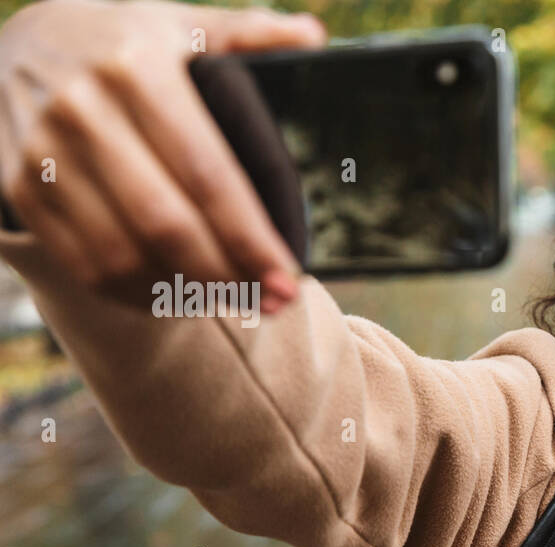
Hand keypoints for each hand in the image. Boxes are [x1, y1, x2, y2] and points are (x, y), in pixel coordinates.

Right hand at [0, 0, 326, 308]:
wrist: (12, 43)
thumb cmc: (119, 45)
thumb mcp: (179, 25)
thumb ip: (247, 34)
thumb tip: (315, 38)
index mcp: (138, 69)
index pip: (208, 173)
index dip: (251, 236)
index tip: (288, 276)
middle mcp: (84, 110)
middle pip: (167, 224)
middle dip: (228, 275)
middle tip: (273, 302)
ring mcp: (43, 151)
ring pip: (123, 254)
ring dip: (185, 292)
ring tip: (233, 301)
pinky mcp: (18, 186)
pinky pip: (84, 263)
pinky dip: (136, 294)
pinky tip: (177, 297)